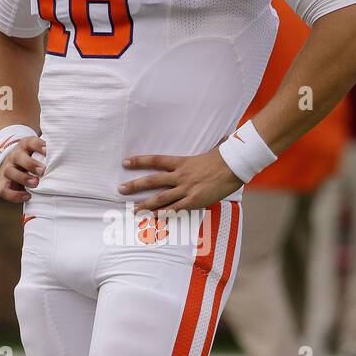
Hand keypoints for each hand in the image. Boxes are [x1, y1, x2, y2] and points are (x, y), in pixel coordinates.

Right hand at [0, 134, 46, 203]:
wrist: (14, 164)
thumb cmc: (33, 158)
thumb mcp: (39, 152)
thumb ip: (49, 154)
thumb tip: (67, 158)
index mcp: (24, 146)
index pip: (30, 142)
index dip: (39, 145)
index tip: (48, 151)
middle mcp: (14, 156)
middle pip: (18, 157)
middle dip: (30, 164)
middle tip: (42, 171)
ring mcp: (7, 169)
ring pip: (10, 172)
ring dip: (23, 178)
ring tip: (36, 184)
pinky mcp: (3, 183)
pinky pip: (4, 190)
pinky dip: (15, 195)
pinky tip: (28, 196)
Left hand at [118, 148, 241, 213]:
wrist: (234, 165)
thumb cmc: (224, 157)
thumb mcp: (208, 151)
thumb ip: (204, 150)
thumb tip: (218, 138)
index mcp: (182, 162)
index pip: (155, 160)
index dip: (139, 161)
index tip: (125, 162)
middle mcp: (180, 175)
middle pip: (152, 180)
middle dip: (135, 185)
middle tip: (120, 189)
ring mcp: (186, 189)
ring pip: (161, 198)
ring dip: (146, 204)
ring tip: (133, 210)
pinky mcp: (194, 200)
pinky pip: (176, 209)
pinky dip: (165, 214)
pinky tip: (155, 218)